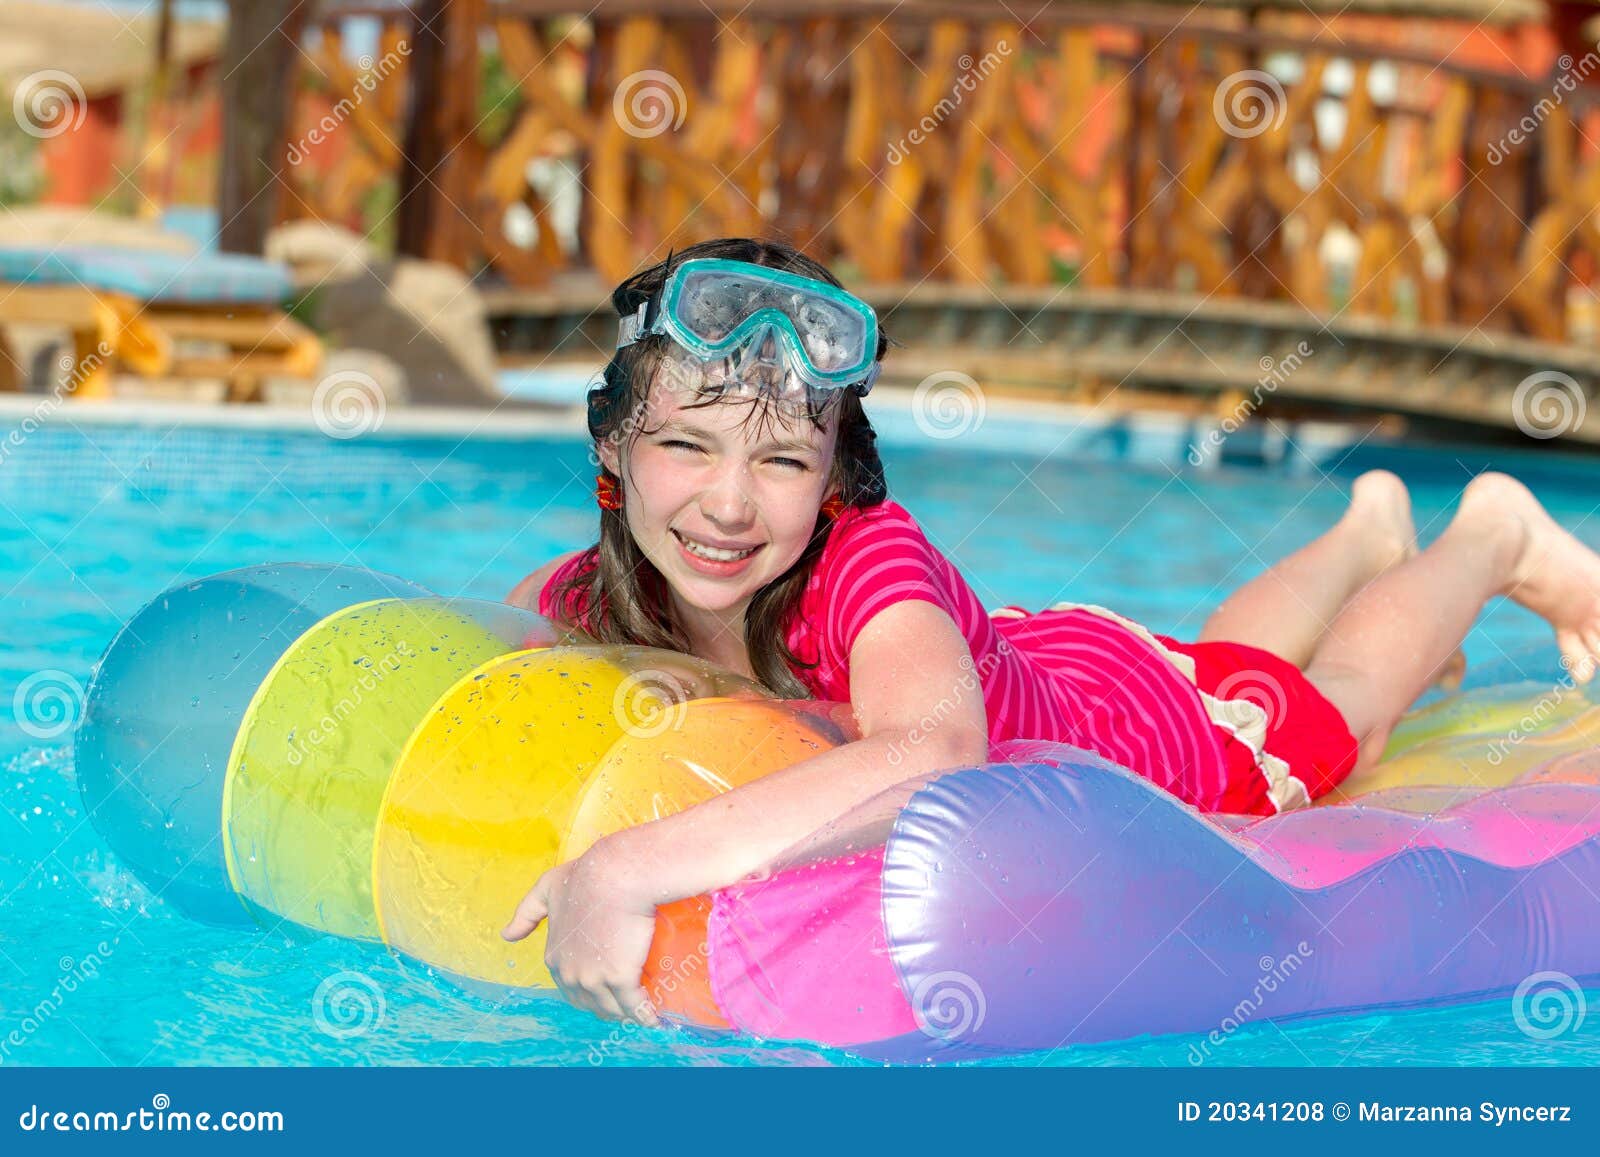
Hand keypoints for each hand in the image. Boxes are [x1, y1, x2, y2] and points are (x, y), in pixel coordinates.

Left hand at [501, 837, 660, 1024]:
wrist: (616, 875)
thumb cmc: (585, 877)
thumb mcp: (547, 888)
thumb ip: (527, 911)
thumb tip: (507, 935)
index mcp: (554, 957)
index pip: (570, 988)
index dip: (587, 991)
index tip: (603, 987)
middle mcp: (570, 974)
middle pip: (590, 1003)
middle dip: (606, 1007)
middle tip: (625, 1002)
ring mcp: (595, 979)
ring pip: (612, 1009)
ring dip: (626, 1014)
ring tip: (642, 1011)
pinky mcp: (620, 978)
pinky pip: (635, 1007)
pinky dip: (645, 1015)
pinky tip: (654, 1018)